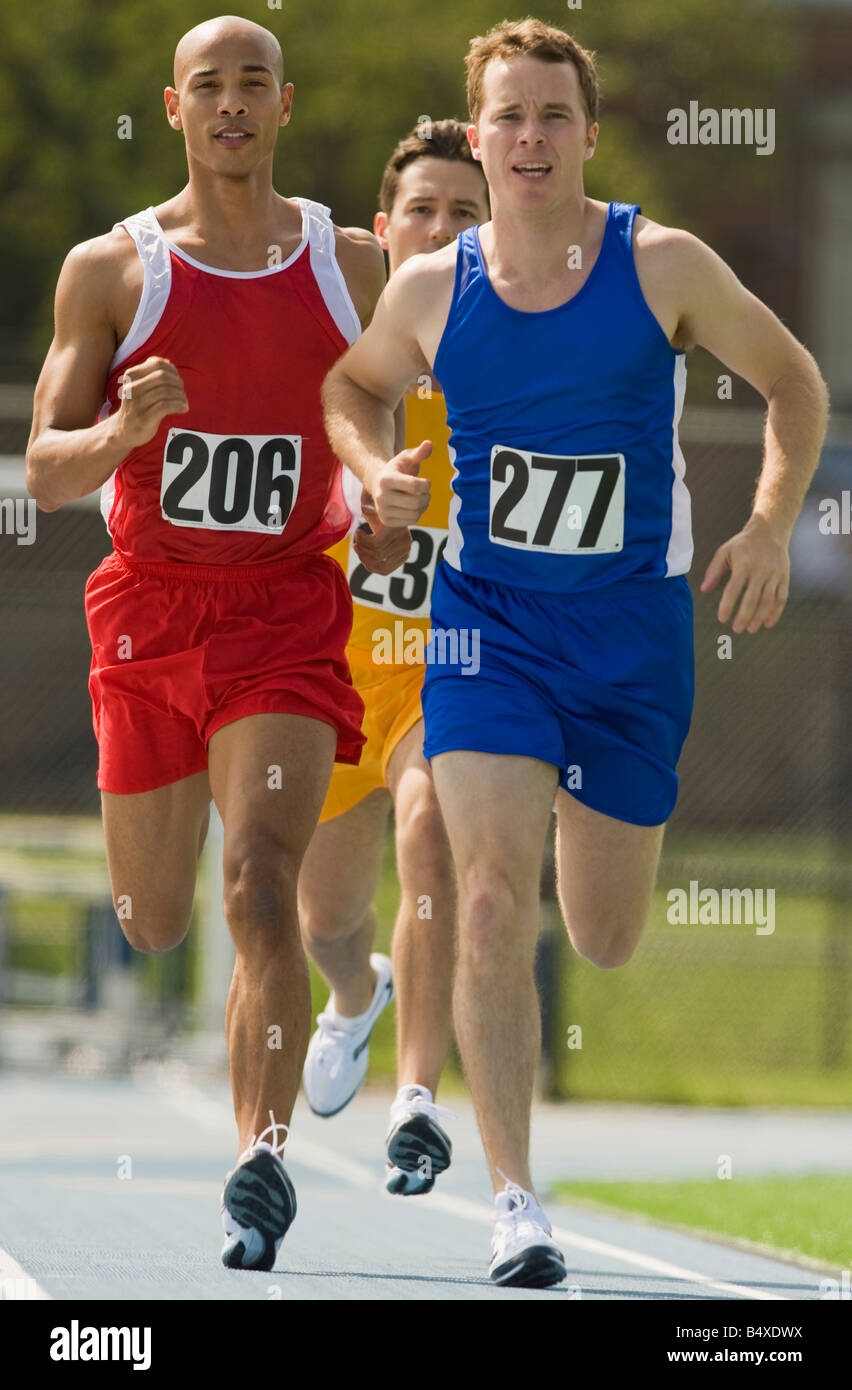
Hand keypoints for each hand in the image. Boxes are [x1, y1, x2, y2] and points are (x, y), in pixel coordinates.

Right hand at [115, 356, 188, 447]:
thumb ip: (151, 373)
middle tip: (182, 391)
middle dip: (177, 383)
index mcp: (131, 376)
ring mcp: (137, 404)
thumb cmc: (137, 405)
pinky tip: (184, 408)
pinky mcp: (144, 418)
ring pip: (165, 391)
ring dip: (180, 396)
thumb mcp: (139, 386)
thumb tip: (169, 364)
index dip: (172, 370)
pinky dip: (179, 405)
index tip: (177, 379)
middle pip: (162, 376)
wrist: (123, 431)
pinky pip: (165, 406)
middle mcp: (131, 388)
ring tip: (184, 401)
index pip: (157, 364)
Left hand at [352, 492, 411, 574]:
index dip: (362, 541)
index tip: (357, 532)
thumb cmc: (382, 513)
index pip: (377, 544)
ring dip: (365, 560)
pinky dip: (372, 567)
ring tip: (359, 550)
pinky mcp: (403, 559)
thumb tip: (364, 508)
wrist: (395, 519)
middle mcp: (405, 542)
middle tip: (355, 544)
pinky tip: (365, 559)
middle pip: (378, 555)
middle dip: (362, 551)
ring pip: (381, 564)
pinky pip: (385, 570)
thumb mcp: (377, 510)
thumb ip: (370, 510)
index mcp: (398, 529)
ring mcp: (405, 552)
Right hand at [368, 440, 431, 526]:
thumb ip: (419, 452)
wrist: (378, 484)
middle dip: (427, 496)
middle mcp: (381, 497)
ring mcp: (383, 511)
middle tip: (426, 492)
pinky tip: (414, 506)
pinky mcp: (386, 521)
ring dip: (424, 506)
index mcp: (386, 479)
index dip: (426, 484)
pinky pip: (411, 521)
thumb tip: (429, 444)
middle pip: (416, 502)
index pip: (415, 486)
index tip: (425, 481)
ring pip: (415, 513)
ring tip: (421, 498)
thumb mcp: (406, 458)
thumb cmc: (396, 469)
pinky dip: (417, 514)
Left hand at [700, 514, 790, 631]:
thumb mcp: (725, 551)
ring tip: (751, 629)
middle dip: (744, 616)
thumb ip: (713, 570)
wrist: (770, 530)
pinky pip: (782, 598)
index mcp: (743, 564)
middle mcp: (760, 570)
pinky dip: (776, 612)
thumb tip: (704, 589)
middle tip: (736, 629)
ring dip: (760, 617)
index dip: (727, 606)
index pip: (734, 589)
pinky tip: (768, 623)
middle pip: (752, 598)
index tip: (722, 619)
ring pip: (768, 600)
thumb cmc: (743, 544)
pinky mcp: (784, 577)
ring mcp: (774, 574)